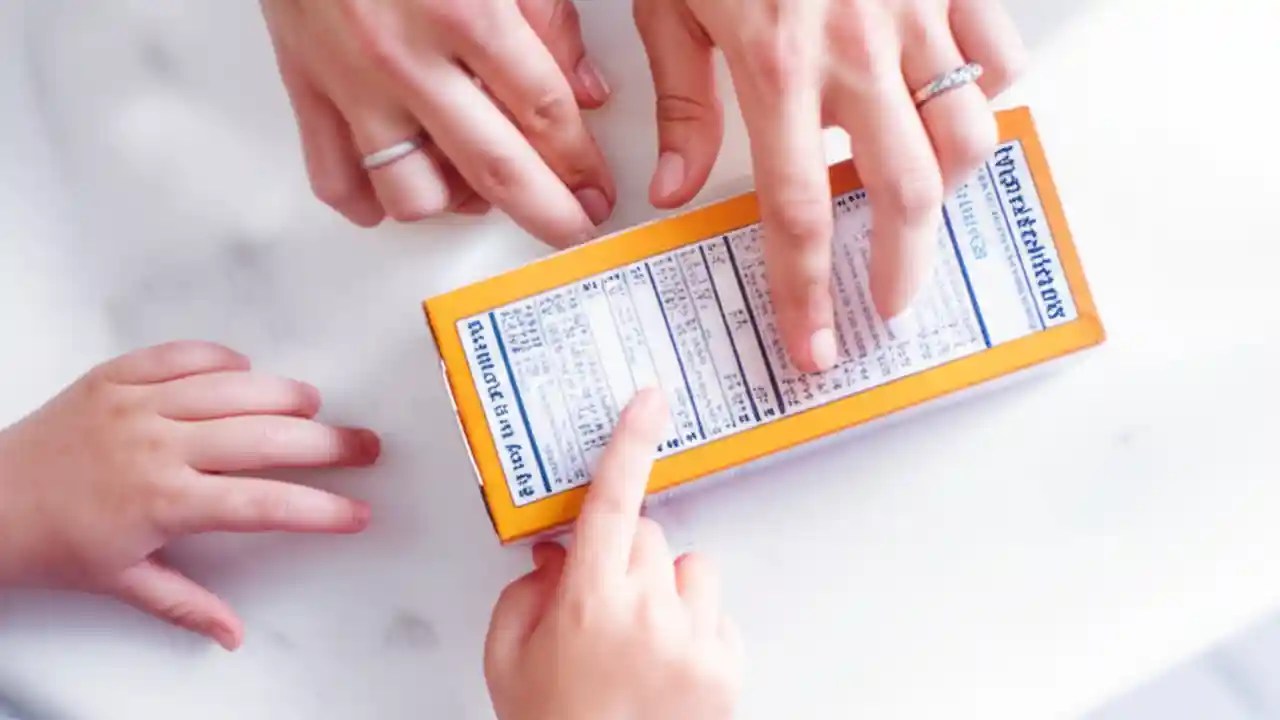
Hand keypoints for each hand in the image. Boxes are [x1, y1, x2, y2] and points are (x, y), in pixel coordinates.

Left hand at [0, 341, 380, 649]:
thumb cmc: (52, 544)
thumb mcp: (122, 582)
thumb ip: (186, 605)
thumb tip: (233, 633)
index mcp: (165, 502)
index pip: (265, 504)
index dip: (320, 508)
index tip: (356, 512)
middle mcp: (159, 446)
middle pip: (266, 438)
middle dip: (327, 444)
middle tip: (364, 447)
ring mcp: (138, 404)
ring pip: (234, 387)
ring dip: (284, 394)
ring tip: (315, 406)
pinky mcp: (116, 377)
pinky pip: (181, 354)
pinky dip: (221, 358)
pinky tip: (246, 369)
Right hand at [262, 0, 616, 239]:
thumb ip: (548, 17)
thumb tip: (585, 88)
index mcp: (466, 11)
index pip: (546, 114)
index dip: (582, 164)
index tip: (597, 191)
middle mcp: (406, 56)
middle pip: (494, 168)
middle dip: (548, 212)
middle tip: (572, 226)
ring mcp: (351, 79)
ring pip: (411, 192)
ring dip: (455, 203)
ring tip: (477, 185)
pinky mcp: (305, 86)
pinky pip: (337, 180)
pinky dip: (372, 199)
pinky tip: (405, 180)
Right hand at [485, 389, 742, 719]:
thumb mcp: (508, 656)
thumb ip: (527, 588)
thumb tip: (557, 548)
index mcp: (587, 601)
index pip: (611, 501)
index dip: (631, 443)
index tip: (649, 400)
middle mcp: (648, 612)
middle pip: (648, 533)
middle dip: (623, 553)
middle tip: (602, 598)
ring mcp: (695, 640)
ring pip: (691, 568)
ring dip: (666, 587)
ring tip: (640, 638)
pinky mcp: (728, 667)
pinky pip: (717, 613)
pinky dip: (694, 627)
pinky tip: (665, 664)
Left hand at [635, 0, 1024, 369]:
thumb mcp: (670, 5)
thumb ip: (683, 104)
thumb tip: (674, 190)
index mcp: (778, 68)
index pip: (798, 214)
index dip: (808, 292)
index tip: (814, 347)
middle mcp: (856, 54)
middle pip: (900, 195)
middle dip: (900, 270)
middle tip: (885, 308)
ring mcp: (914, 16)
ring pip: (965, 135)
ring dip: (947, 192)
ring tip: (917, 217)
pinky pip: (993, 55)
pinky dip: (986, 97)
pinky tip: (957, 112)